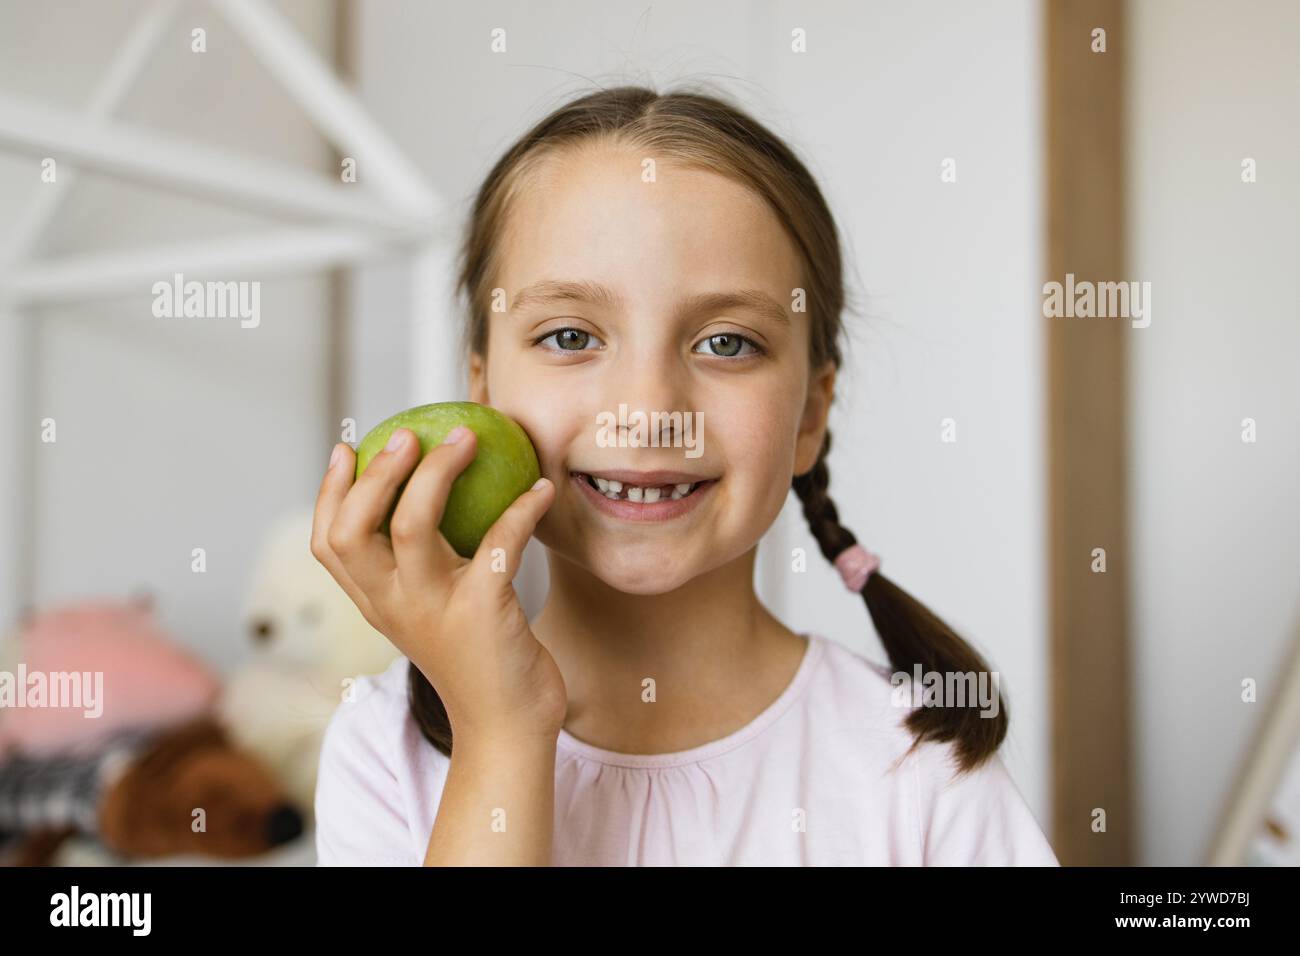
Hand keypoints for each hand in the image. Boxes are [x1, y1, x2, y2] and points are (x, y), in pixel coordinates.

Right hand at [310, 426, 565, 742]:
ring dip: (437, 474)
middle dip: (377, 474)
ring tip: (466, 439)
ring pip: (412, 528)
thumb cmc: (478, 659)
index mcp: (377, 603)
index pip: (329, 544)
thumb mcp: (433, 611)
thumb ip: (423, 567)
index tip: (348, 448)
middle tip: (409, 434)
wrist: (508, 728)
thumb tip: (436, 495)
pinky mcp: (482, 613)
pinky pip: (499, 545)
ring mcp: (435, 610)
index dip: (330, 492)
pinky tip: (543, 490)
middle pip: (355, 531)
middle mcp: (394, 605)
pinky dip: (522, 510)